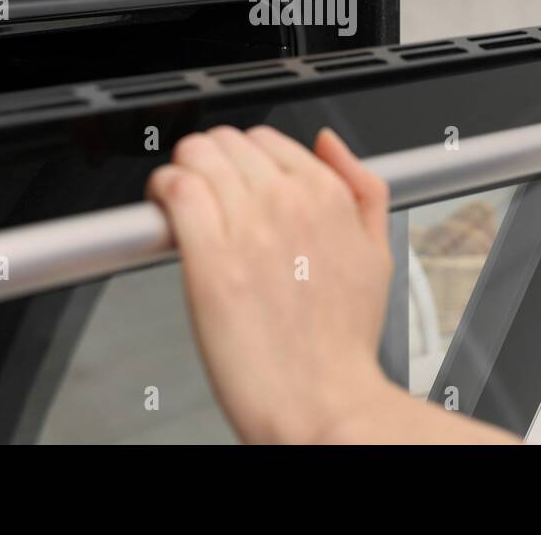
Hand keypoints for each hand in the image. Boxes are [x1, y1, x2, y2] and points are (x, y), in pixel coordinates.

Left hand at [145, 125, 394, 443]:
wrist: (323, 402)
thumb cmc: (342, 344)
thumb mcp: (378, 253)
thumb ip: (362, 188)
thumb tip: (330, 143)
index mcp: (328, 196)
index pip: (267, 139)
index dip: (242, 157)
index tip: (233, 181)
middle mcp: (289, 201)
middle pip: (227, 142)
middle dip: (211, 160)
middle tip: (205, 192)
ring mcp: (249, 226)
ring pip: (197, 156)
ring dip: (181, 170)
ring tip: (179, 200)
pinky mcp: (209, 257)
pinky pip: (176, 190)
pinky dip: (161, 189)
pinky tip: (161, 208)